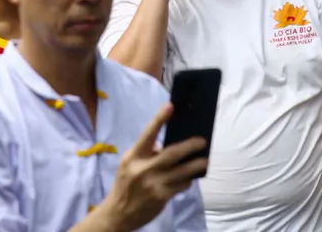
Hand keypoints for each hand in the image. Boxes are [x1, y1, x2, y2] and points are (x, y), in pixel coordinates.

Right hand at [93, 103, 207, 231]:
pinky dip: (187, 180)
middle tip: (202, 141)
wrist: (117, 214)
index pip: (147, 134)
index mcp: (133, 156)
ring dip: (196, 164)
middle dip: (190, 146)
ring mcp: (153, 184)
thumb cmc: (126, 183)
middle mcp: (143, 169)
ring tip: (204, 160)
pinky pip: (181, 185)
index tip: (170, 106)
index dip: (159, 119)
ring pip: (182, 171)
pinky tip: (190, 178)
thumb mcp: (129, 164)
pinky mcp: (161, 198)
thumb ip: (146, 153)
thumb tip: (166, 144)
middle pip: (171, 153)